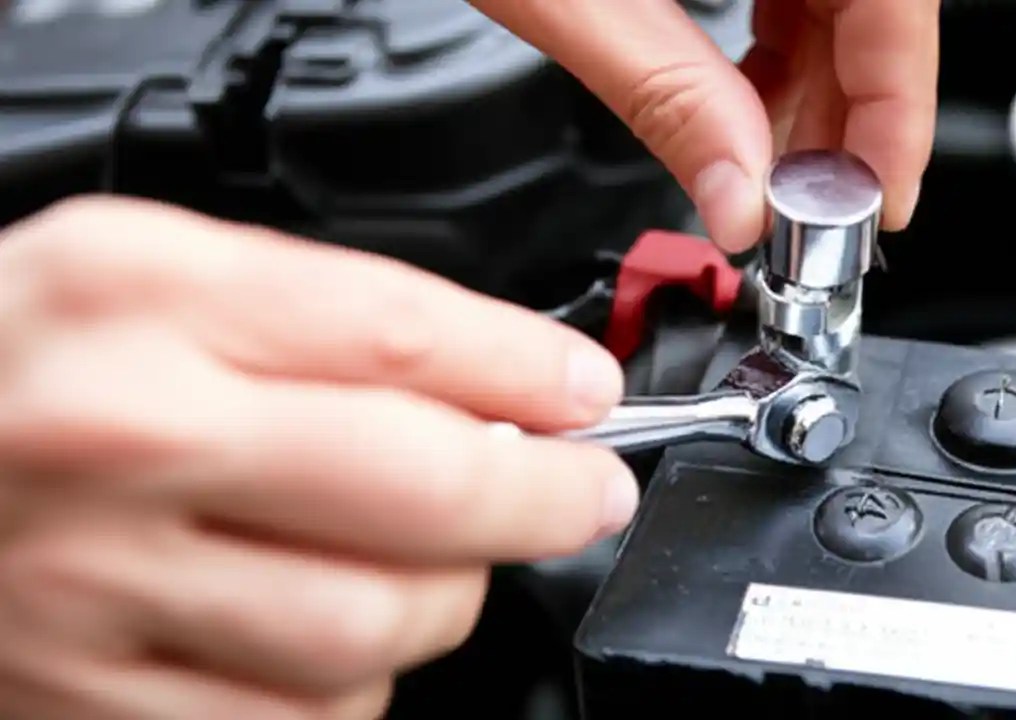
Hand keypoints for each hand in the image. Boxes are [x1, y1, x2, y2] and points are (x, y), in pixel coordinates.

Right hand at [0, 196, 636, 719]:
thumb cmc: (17, 365)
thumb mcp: (152, 275)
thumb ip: (322, 317)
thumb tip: (502, 381)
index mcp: (140, 303)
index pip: (396, 334)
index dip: (527, 370)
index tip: (585, 391)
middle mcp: (118, 443)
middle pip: (415, 492)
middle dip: (541, 498)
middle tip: (582, 491)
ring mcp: (97, 591)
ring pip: (370, 631)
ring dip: (445, 598)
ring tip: (436, 559)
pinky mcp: (89, 704)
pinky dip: (354, 684)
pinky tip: (331, 631)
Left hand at [469, 0, 939, 250]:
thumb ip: (665, 95)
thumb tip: (738, 198)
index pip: (895, 5)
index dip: (899, 112)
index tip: (874, 205)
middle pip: (871, 6)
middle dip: (842, 118)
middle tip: (802, 213)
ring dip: (808, 91)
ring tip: (761, 170)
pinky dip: (774, 45)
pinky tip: (736, 97)